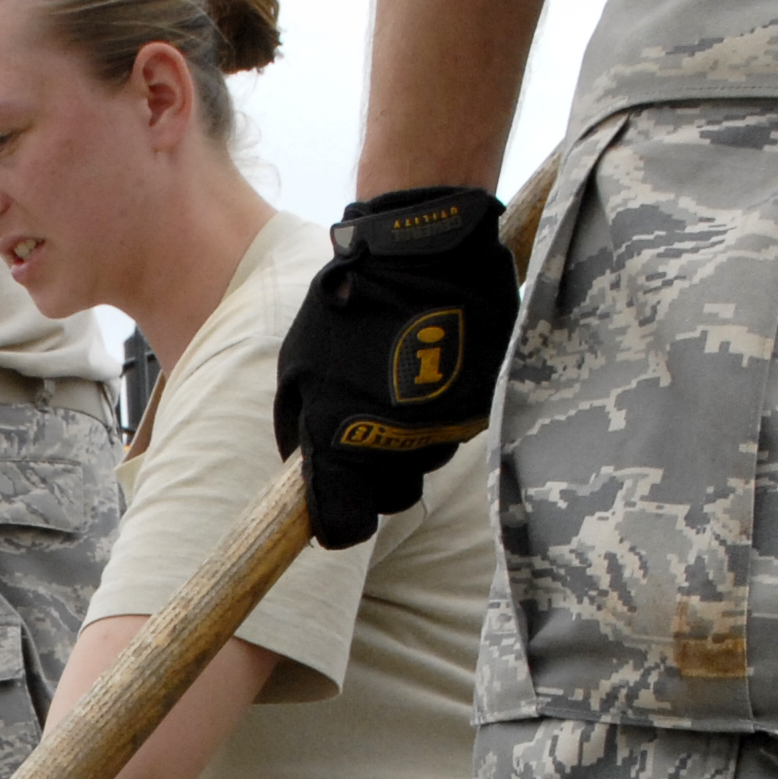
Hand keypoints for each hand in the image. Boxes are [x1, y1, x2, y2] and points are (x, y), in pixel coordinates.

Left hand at [274, 184, 515, 549]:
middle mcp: (397, 447)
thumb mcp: (297, 367)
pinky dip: (442, 410)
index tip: (336, 508)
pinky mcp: (481, 406)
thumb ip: (296, 428)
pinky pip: (456, 428)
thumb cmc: (346, 308)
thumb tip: (303, 471)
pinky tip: (431, 366)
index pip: (345, 526)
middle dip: (378, 475)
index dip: (338, 523)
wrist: (420, 251)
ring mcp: (444, 429)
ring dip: (412, 436)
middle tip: (368, 425)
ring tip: (400, 378)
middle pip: (392, 497)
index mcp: (342, 442)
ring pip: (427, 460)